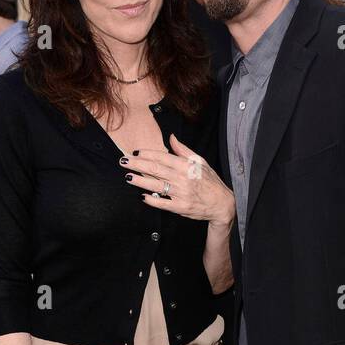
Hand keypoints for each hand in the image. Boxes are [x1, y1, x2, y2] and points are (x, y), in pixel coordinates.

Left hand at [118, 133, 234, 226]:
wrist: (221, 203)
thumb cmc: (210, 181)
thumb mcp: (200, 161)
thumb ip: (183, 150)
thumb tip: (171, 137)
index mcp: (186, 165)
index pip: (162, 157)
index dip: (147, 154)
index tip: (135, 153)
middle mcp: (182, 178)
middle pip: (155, 169)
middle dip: (137, 165)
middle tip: (123, 161)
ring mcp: (181, 193)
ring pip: (156, 185)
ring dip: (140, 181)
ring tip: (128, 177)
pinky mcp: (180, 207)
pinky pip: (163, 203)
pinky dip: (152, 200)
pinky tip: (142, 196)